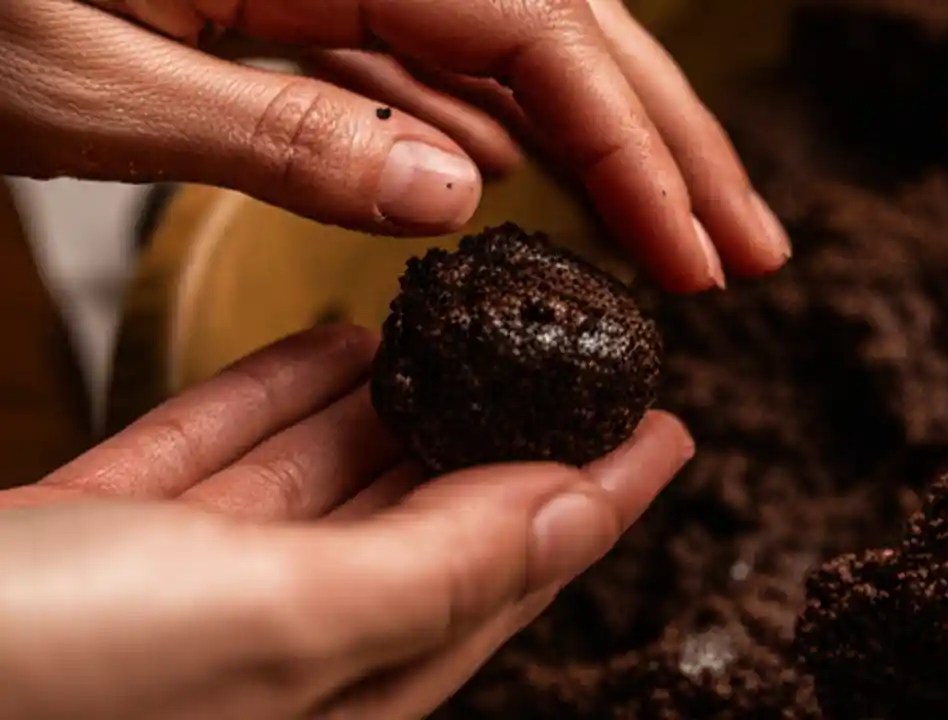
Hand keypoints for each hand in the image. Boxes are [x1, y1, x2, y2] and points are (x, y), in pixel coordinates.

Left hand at [0, 0, 790, 291]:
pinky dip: (490, 138)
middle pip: (562, 30)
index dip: (633, 151)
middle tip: (747, 250)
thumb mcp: (80, 76)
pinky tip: (529, 197)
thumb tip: (455, 198)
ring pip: (509, 55)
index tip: (696, 257)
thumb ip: (279, 132)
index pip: (535, 34)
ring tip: (671, 239)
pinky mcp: (298, 3)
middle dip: (666, 146)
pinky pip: (425, 69)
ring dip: (599, 150)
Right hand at [0, 325, 693, 718]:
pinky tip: (334, 346)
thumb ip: (430, 571)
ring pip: (329, 482)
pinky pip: (226, 457)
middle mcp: (273, 654)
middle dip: (508, 438)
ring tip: (468, 333)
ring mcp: (186, 598)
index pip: (508, 576)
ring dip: (399, 406)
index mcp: (337, 694)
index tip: (666, 427)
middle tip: (577, 362)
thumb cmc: (27, 684)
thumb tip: (570, 512)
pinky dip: (281, 397)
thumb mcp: (266, 623)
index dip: (598, 500)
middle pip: (432, 524)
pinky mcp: (106, 543)